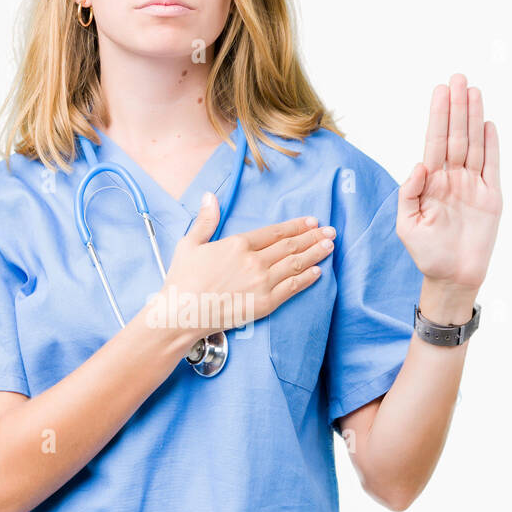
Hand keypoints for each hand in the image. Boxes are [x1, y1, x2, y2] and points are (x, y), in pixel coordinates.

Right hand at [155, 195, 335, 343]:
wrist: (181, 314)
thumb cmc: (182, 281)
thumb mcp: (189, 244)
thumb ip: (205, 220)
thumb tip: (209, 196)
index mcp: (238, 244)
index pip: (275, 232)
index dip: (295, 226)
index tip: (310, 221)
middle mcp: (254, 261)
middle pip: (290, 246)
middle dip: (313, 237)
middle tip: (330, 231)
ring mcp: (262, 283)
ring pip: (296, 264)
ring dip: (315, 254)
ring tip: (329, 246)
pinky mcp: (265, 304)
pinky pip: (292, 288)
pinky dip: (307, 279)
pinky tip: (318, 271)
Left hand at [398, 73, 502, 313]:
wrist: (453, 277)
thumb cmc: (426, 253)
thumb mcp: (407, 225)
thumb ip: (409, 194)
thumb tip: (420, 165)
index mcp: (430, 182)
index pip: (434, 141)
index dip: (438, 116)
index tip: (440, 91)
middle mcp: (452, 178)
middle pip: (456, 136)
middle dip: (456, 107)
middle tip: (458, 77)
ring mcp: (472, 185)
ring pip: (474, 144)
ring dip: (474, 118)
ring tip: (473, 91)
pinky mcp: (491, 197)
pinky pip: (492, 165)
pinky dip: (492, 145)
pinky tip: (488, 123)